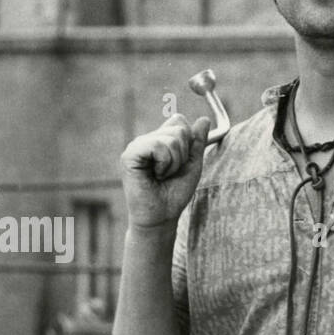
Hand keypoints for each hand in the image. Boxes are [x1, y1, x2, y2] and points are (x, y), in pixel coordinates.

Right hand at [119, 114, 211, 229]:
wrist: (162, 215)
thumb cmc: (175, 192)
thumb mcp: (192, 163)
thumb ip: (197, 141)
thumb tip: (204, 119)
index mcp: (159, 140)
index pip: (180, 121)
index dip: (188, 143)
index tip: (181, 162)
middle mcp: (147, 140)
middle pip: (179, 128)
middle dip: (183, 154)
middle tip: (170, 172)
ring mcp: (137, 146)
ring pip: (171, 138)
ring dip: (175, 161)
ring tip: (163, 175)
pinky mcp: (129, 155)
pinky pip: (157, 145)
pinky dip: (164, 163)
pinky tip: (156, 175)